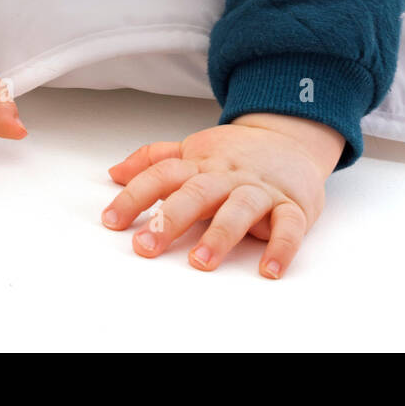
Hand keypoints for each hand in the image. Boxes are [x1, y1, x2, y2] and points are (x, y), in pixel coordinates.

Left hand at [101, 115, 343, 277]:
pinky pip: (289, 226)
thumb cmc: (238, 152)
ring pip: (240, 208)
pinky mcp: (292, 205)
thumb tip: (115, 172)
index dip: (135, 196)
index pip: (163, 174)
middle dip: (170, 218)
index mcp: (202, 164)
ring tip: (201, 261)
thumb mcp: (194, 149)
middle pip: (197, 192)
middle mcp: (228, 176)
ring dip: (220, 234)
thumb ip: (154, 159)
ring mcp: (260, 190)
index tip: (111, 219)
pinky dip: (282, 247)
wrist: (292, 136)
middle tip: (146, 245)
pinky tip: (269, 269)